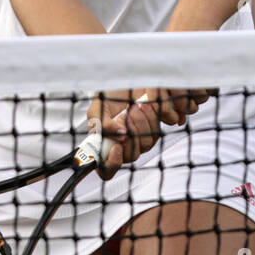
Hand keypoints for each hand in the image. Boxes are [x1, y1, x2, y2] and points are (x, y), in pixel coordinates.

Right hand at [84, 88, 213, 179]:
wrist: (128, 83)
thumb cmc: (109, 97)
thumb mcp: (98, 108)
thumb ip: (101, 124)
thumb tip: (119, 136)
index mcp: (105, 147)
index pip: (107, 170)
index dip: (112, 164)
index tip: (116, 147)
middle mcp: (123, 148)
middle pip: (131, 156)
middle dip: (130, 134)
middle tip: (126, 115)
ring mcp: (139, 142)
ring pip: (145, 144)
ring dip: (141, 123)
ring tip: (134, 106)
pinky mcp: (153, 132)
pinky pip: (156, 134)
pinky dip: (151, 119)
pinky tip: (144, 106)